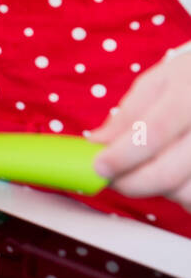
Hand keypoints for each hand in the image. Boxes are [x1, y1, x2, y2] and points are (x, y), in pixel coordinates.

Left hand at [88, 48, 190, 212]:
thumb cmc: (189, 81)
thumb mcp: (157, 84)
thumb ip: (128, 115)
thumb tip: (96, 142)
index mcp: (189, 95)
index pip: (154, 132)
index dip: (123, 155)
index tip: (99, 167)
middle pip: (169, 172)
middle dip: (132, 183)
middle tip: (111, 179)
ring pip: (186, 192)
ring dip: (157, 191)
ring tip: (144, 173)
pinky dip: (181, 196)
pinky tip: (171, 179)